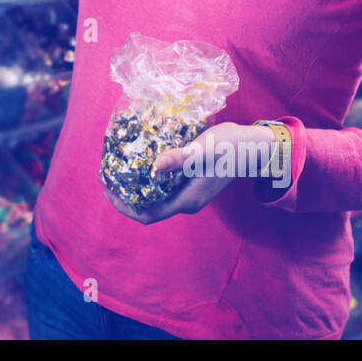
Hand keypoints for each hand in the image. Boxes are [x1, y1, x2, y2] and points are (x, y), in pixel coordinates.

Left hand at [105, 122, 275, 224]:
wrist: (254, 146)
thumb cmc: (231, 147)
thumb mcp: (203, 149)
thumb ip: (179, 159)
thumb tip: (153, 168)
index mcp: (187, 201)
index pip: (146, 214)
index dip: (123, 205)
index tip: (106, 187)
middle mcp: (186, 202)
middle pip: (146, 207)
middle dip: (124, 193)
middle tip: (107, 173)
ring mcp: (189, 193)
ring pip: (153, 196)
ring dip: (134, 185)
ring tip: (118, 166)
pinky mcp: (191, 182)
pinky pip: (163, 186)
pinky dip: (147, 176)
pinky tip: (139, 159)